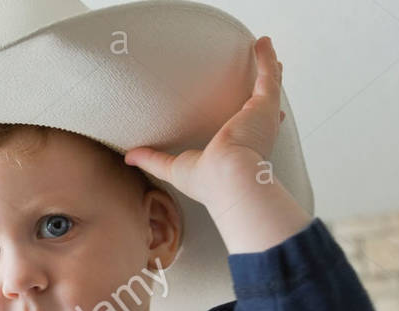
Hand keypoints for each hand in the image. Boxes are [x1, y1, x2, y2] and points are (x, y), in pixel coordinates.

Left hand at [123, 35, 286, 207]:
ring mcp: (261, 118)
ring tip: (262, 48)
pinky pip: (268, 75)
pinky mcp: (264, 105)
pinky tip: (262, 41)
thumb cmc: (206, 181)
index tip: (250, 114)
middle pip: (261, 108)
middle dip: (263, 93)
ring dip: (267, 67)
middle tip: (266, 80)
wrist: (229, 179)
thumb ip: (153, 159)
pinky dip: (266, 57)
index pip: (247, 132)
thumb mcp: (173, 167)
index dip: (249, 122)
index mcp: (238, 149)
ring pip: (267, 86)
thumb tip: (129, 157)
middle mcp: (254, 133)